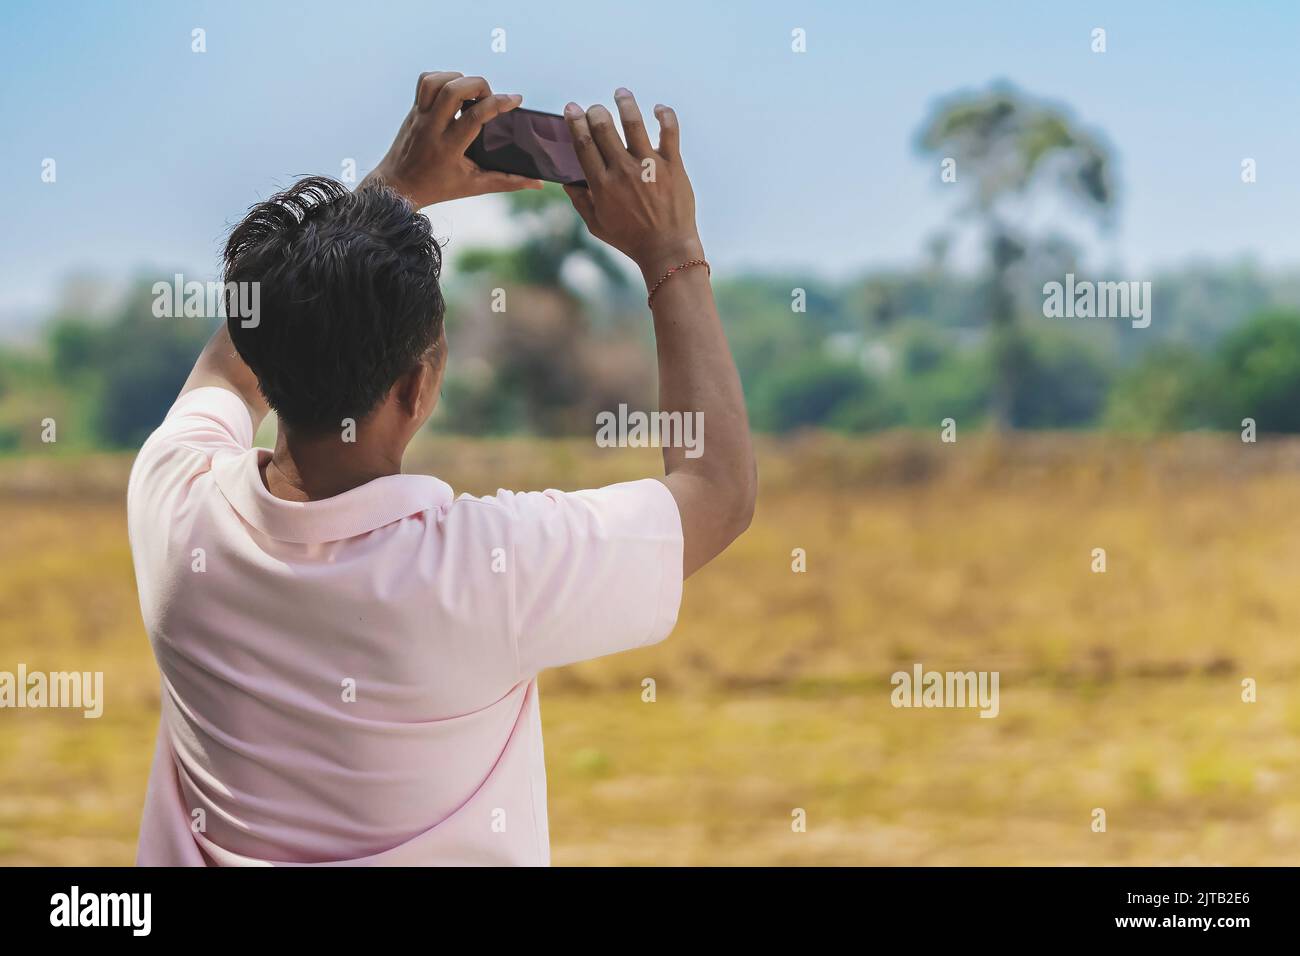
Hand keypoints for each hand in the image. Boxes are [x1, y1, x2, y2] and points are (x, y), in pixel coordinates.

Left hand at [362, 71, 542, 206]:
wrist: (398, 186)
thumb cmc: (438, 187)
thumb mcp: (474, 186)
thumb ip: (507, 182)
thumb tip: (537, 183)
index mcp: (448, 148)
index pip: (474, 116)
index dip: (498, 103)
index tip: (516, 99)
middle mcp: (431, 128)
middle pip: (453, 90)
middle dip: (478, 85)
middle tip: (489, 97)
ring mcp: (419, 116)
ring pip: (436, 80)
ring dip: (459, 78)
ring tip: (472, 92)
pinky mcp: (413, 109)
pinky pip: (426, 81)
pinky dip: (443, 78)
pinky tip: (455, 90)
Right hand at [561, 90, 703, 281]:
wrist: (667, 249)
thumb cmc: (630, 239)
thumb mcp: (596, 225)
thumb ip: (580, 201)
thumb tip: (567, 181)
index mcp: (602, 184)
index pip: (583, 143)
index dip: (574, 121)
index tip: (572, 109)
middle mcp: (623, 171)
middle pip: (603, 127)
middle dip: (595, 111)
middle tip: (596, 108)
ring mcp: (649, 166)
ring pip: (634, 122)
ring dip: (625, 102)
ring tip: (621, 93)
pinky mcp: (673, 165)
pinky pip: (669, 131)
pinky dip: (664, 115)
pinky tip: (657, 109)